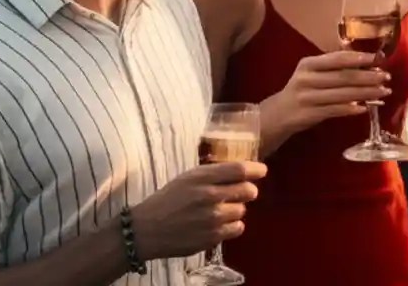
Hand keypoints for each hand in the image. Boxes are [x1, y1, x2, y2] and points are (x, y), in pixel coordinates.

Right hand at [131, 161, 266, 260]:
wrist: (146, 230)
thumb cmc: (167, 200)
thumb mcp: (187, 178)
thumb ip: (213, 174)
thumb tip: (240, 170)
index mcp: (201, 178)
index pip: (239, 170)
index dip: (256, 169)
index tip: (262, 171)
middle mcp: (209, 197)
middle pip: (248, 190)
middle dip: (248, 190)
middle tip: (240, 193)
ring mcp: (212, 219)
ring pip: (242, 210)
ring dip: (236, 209)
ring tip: (220, 211)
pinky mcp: (212, 237)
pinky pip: (237, 228)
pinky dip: (233, 226)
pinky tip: (220, 224)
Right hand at [267, 50, 390, 131]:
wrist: (279, 113)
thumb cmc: (303, 89)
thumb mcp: (312, 73)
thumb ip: (334, 69)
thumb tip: (368, 65)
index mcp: (308, 64)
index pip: (337, 59)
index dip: (358, 58)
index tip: (377, 58)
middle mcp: (306, 79)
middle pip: (343, 77)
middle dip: (368, 77)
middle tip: (386, 77)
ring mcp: (308, 97)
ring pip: (342, 94)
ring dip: (366, 93)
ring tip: (383, 92)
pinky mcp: (310, 114)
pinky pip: (335, 110)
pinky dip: (351, 108)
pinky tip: (365, 107)